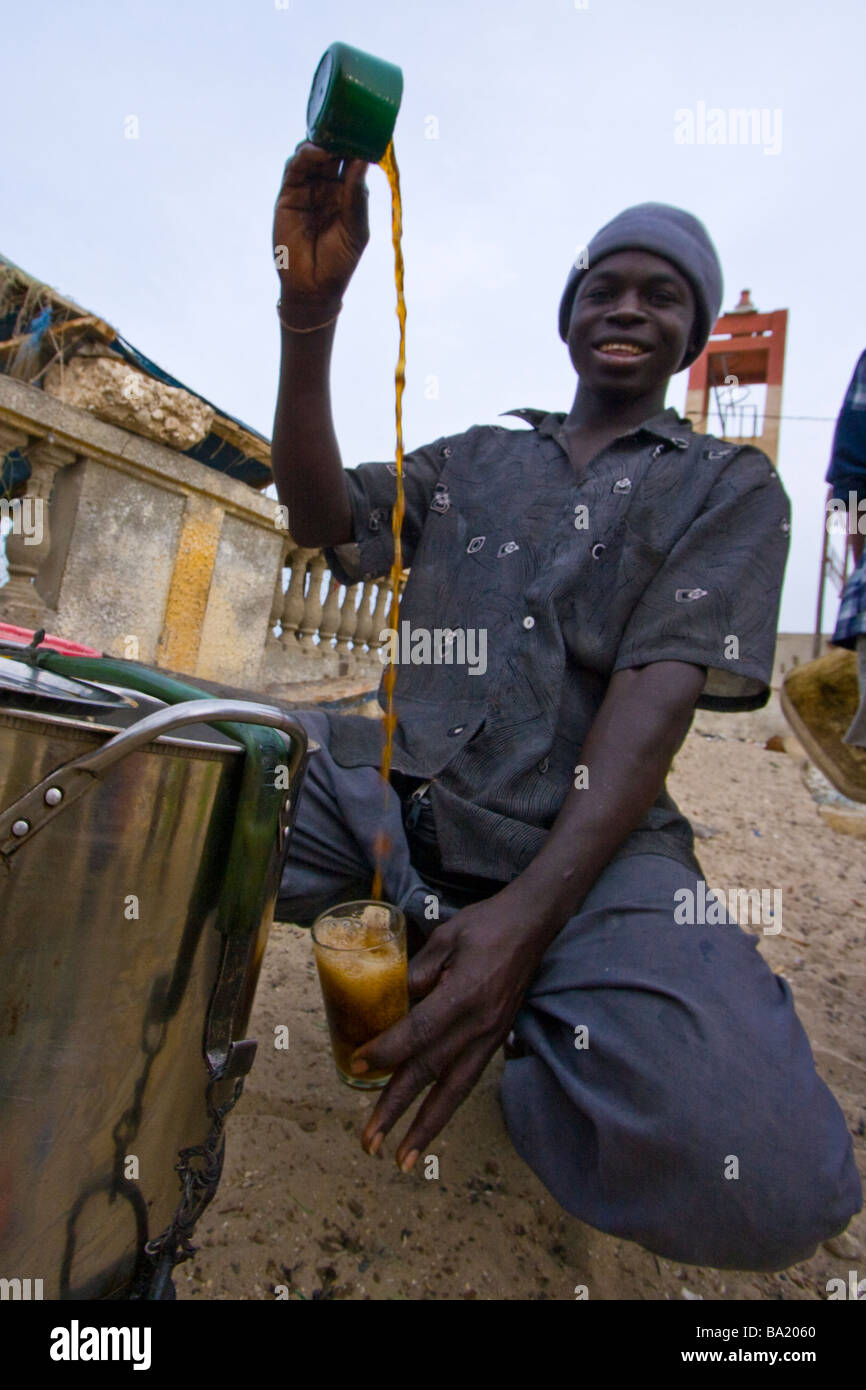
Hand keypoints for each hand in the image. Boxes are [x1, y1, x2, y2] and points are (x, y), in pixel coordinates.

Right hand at [273, 140, 369, 315]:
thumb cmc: (340, 262)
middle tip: (347, 120)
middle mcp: (328, 186)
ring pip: (313, 155)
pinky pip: (295, 169)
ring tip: (332, 139)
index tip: (368, 127)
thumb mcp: (356, 230)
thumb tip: (362, 161)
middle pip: (332, 151)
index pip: (353, 160)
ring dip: (321, 143)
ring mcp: (307, 189)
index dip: (358, 144)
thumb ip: (357, 197)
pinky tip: (316, 152)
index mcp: (348, 192)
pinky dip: (304, 157)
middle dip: (339, 135)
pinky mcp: (289, 194)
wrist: (313, 287)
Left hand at [352, 887, 551, 1171]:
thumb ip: (415, 973)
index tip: (358, 1064)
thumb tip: (389, 1005)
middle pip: (431, 1073)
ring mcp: (490, 1036)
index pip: (418, 1033)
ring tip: (401, 1159)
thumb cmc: (486, 925)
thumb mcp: (445, 938)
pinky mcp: (496, 1040)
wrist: (533, 926)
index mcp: (465, 995)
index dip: (386, 1052)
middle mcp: (479, 1024)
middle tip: (369, 1141)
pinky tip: (428, 1125)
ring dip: (425, 1128)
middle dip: (396, 1110)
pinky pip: (467, 1080)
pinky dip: (446, 1107)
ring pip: (454, 1091)